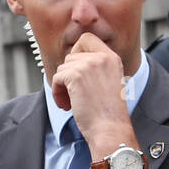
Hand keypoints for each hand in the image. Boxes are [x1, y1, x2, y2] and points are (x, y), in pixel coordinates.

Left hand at [50, 34, 138, 159]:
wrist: (111, 129)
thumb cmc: (109, 113)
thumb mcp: (109, 82)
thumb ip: (96, 68)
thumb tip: (70, 61)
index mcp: (112, 58)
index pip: (87, 39)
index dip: (76, 52)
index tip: (77, 71)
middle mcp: (101, 57)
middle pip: (71, 55)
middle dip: (68, 75)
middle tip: (72, 93)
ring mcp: (88, 65)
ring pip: (62, 68)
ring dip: (62, 86)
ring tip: (70, 102)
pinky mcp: (75, 75)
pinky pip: (56, 78)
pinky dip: (57, 93)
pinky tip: (66, 105)